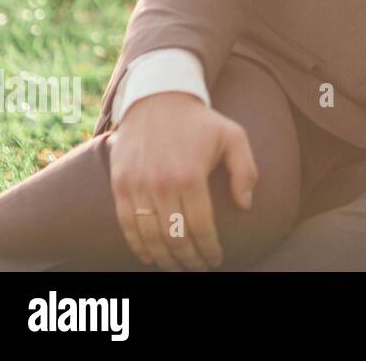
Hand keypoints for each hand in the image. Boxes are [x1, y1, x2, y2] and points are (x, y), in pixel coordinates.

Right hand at [107, 92, 257, 270]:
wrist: (158, 99)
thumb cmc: (200, 122)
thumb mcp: (234, 136)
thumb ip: (245, 170)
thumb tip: (245, 205)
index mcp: (190, 175)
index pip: (199, 227)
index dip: (208, 249)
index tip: (216, 259)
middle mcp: (161, 184)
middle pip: (174, 237)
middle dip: (189, 260)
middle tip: (199, 268)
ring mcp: (137, 186)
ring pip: (149, 236)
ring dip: (165, 258)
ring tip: (178, 267)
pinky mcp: (119, 184)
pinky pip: (127, 225)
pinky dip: (138, 246)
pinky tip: (150, 257)